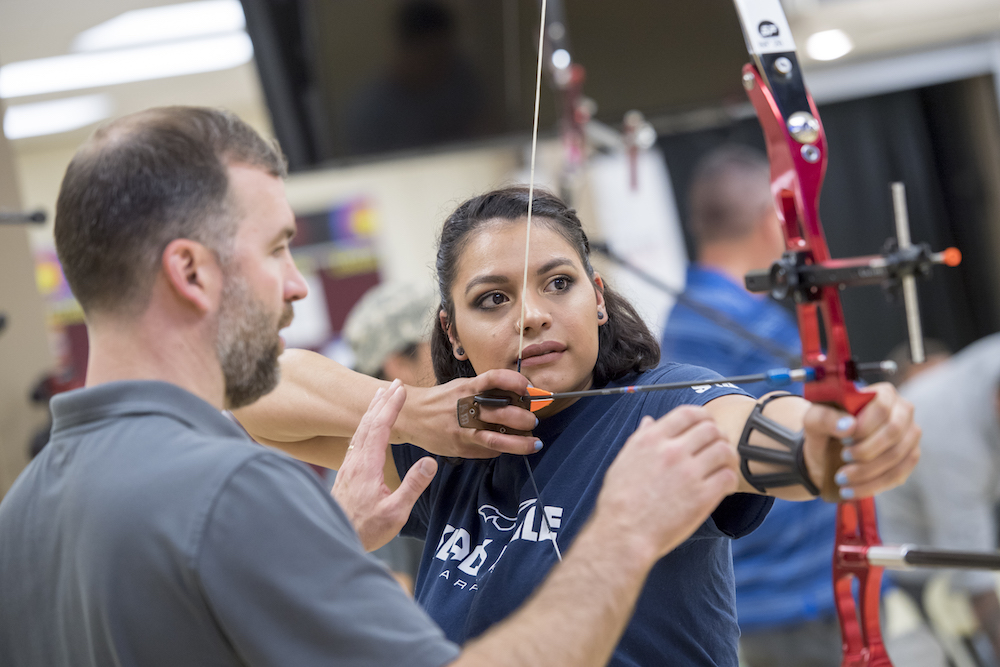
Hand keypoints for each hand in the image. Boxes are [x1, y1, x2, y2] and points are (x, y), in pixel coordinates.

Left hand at [333, 380, 437, 551]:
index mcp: (367, 465)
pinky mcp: (347, 473)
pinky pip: (356, 439)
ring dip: (372, 410)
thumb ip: (412, 486)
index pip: (380, 427)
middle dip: (383, 401)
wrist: (335, 540)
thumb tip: (430, 462)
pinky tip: (368, 427)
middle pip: (368, 423)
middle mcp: (355, 461)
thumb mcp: (395, 512)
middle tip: (396, 384)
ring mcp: (349, 466)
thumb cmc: (366, 529)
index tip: (401, 390)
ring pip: (359, 430)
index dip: (391, 407)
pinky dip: (365, 425)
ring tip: (381, 396)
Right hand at [394, 369, 539, 457]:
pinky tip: (507, 447)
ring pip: (496, 439)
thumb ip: (485, 390)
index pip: (494, 378)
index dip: (514, 381)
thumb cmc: (441, 400)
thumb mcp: (460, 387)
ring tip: (534, 443)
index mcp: (466, 388)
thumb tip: (518, 394)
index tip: (528, 388)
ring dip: (520, 443)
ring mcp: (462, 431)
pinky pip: (486, 451)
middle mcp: (465, 408)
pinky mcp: (459, 448)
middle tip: (533, 420)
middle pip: (501, 412)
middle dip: (523, 418)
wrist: (411, 417)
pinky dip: (501, 449)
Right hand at [593, 406, 739, 559]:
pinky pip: (729, 476)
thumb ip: (640, 438)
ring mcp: (688, 473)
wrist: (623, 534)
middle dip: (719, 436)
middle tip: (718, 449)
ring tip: (724, 467)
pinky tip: (723, 487)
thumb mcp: (623, 461)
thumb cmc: (619, 500)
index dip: (704, 417)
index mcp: (651, 440)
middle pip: (711, 429)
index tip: (707, 426)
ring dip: (729, 457)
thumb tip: (649, 421)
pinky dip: (730, 479)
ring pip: (724, 450)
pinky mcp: (702, 496)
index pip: (688, 413)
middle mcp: (671, 451)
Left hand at [801, 382, 919, 499]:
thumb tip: (849, 426)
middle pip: (893, 432)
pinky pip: (898, 475)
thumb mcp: (814, 420)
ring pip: (897, 456)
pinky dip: (872, 485)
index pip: (882, 407)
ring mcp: (910, 435)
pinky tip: (850, 490)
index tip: (844, 440)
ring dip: (867, 472)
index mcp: (882, 393)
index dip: (864, 427)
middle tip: (843, 458)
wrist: (826, 451)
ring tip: (842, 478)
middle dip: (866, 451)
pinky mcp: (909, 458)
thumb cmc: (824, 428)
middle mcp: (903, 411)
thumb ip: (825, 417)